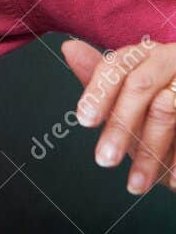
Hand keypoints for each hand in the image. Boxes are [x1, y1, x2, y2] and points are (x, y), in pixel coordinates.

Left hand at [62, 37, 175, 193]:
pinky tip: (173, 183)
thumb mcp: (133, 99)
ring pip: (167, 112)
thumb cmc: (163, 111)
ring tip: (135, 186)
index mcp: (148, 54)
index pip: (117, 65)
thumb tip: (68, 47)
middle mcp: (172, 59)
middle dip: (121, 126)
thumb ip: (104, 79)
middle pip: (140, 86)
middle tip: (103, 161)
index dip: (99, 91)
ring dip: (150, 154)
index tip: (83, 121)